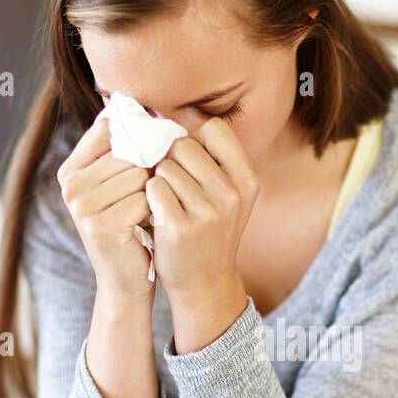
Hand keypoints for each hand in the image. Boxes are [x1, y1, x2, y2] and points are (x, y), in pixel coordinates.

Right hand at [56, 115, 154, 304]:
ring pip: (139, 175)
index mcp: (72, 169)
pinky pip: (143, 200)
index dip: (138, 140)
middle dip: (149, 171)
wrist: (127, 280)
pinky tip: (147, 227)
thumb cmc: (132, 225)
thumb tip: (126, 100)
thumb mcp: (120, 184)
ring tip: (145, 213)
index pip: (110, 129)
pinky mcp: (99, 226)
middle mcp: (70, 185)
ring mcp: (81, 206)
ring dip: (152, 193)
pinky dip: (153, 212)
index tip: (147, 161)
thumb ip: (119, 147)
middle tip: (146, 198)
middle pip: (129, 152)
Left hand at [145, 117, 258, 303]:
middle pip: (184, 144)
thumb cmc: (210, 232)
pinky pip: (153, 188)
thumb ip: (214, 159)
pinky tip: (158, 215)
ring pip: (165, 166)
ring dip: (158, 180)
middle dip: (172, 160)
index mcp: (247, 179)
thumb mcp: (230, 195)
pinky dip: (149, 198)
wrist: (205, 284)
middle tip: (175, 187)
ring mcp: (207, 211)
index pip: (213, 128)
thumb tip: (178, 114)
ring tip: (168, 203)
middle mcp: (231, 193)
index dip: (194, 138)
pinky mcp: (179, 227)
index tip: (188, 158)